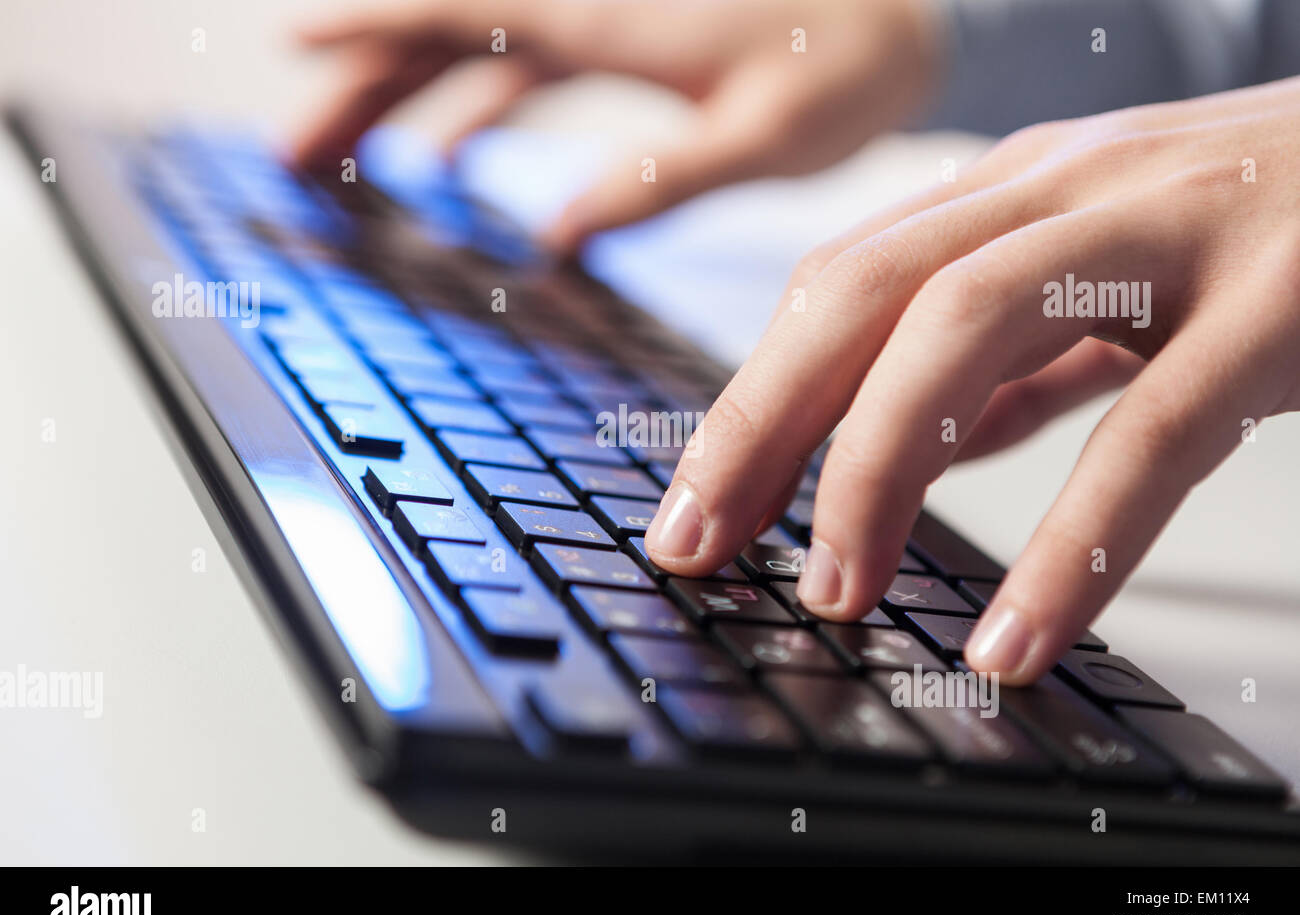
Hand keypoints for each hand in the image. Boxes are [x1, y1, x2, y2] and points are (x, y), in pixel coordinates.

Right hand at [287, 0, 938, 249]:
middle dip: (363, 82)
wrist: (910, 14)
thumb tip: (559, 235)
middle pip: (445, 30)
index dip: (371, 22)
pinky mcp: (623, 36)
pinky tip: (454, 157)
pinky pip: (523, 65)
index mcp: (606, 14)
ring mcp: (600, 16)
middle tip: (295, 153)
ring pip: (474, 49)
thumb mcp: (761, 133)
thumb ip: (658, 177)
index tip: (293, 42)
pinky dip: (478, 105)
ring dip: (407, 100)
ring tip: (344, 159)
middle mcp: (588, 2)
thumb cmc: (850, 60)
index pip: (460, 7)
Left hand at [645, 77, 1299, 684]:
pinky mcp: (1278, 303)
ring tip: (833, 590)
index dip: (749, 398)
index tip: (691, 504)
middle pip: (862, 296)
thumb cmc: (1271, 220)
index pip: (837, 287)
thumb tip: (920, 444)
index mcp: (1016, 191)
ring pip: (968, 329)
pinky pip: (1152, 427)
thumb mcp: (1110, 276)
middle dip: (760, 428)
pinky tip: (1018, 636)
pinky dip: (1074, 542)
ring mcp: (1171, 229)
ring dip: (875, 469)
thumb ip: (1016, 360)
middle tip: (698, 547)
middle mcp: (1066, 189)